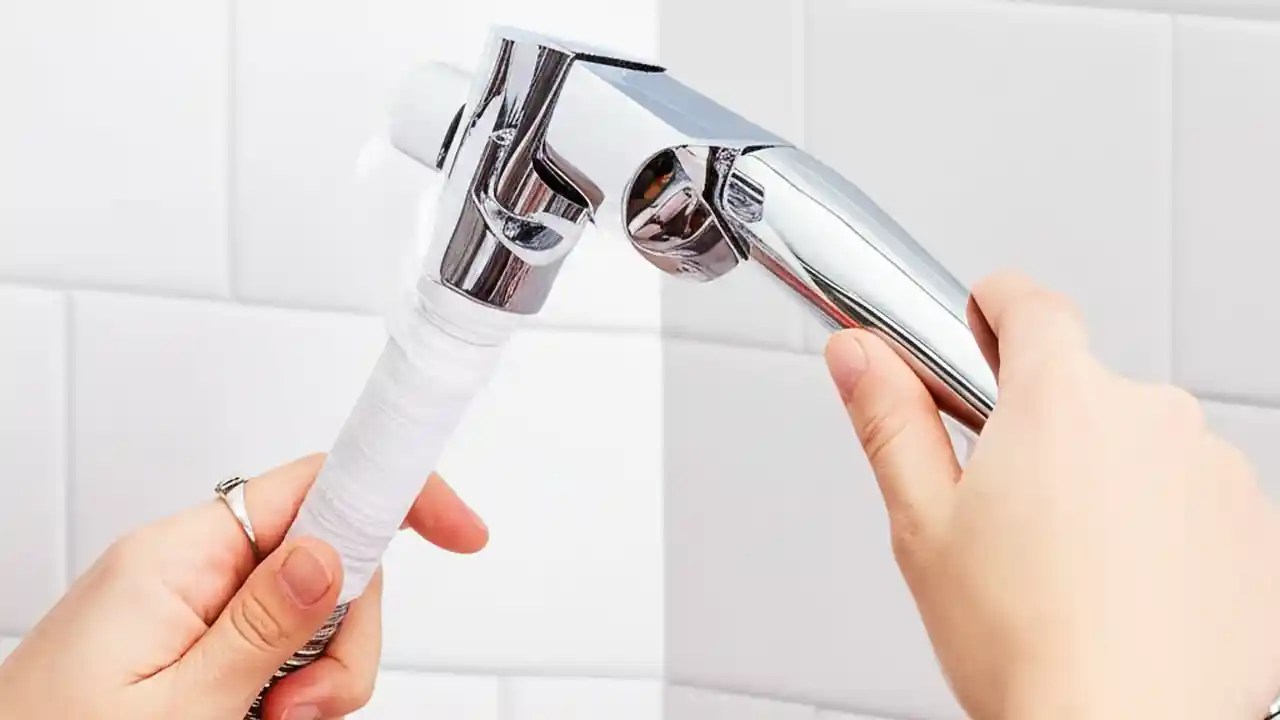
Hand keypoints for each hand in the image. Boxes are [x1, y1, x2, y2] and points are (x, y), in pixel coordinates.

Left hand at [0, 454, 487, 719]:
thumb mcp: (173, 708)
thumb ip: (260, 629)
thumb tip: (331, 553)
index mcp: (176, 558)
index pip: (314, 484)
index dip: (399, 491)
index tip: (461, 529)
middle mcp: (191, 569)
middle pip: (331, 563)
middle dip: (349, 639)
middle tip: (307, 710)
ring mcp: (196, 608)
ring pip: (319, 615)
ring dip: (321, 679)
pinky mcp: (198, 645)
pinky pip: (285, 648)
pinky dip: (295, 692)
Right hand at [824, 271, 1279, 718]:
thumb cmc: (1026, 646)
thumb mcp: (922, 525)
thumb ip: (889, 420)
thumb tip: (856, 354)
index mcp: (1060, 401)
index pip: (1031, 303)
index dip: (994, 309)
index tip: (980, 329)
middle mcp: (1150, 416)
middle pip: (1081, 384)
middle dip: (1040, 425)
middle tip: (1004, 502)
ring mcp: (1213, 468)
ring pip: (1137, 443)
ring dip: (1104, 475)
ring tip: (1068, 562)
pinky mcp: (1255, 523)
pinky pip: (1192, 494)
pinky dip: (1160, 523)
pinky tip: (1123, 585)